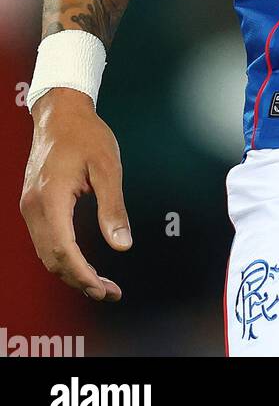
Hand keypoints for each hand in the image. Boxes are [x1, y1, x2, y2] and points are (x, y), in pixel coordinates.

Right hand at [20, 89, 130, 300]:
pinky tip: (83, 263)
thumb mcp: (107, 167)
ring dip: (71, 271)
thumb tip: (122, 245)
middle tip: (110, 292)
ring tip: (101, 283)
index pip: (63, 251)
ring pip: (46, 253)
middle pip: (52, 259)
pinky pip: (45, 241)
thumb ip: (113, 207)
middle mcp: (33, 208)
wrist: (60, 113)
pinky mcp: (33, 204)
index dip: (83, 276)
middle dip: (79, 280)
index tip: (105, 290)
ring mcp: (30, 207)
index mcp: (50, 200)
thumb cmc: (86, 135)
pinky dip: (63, 257)